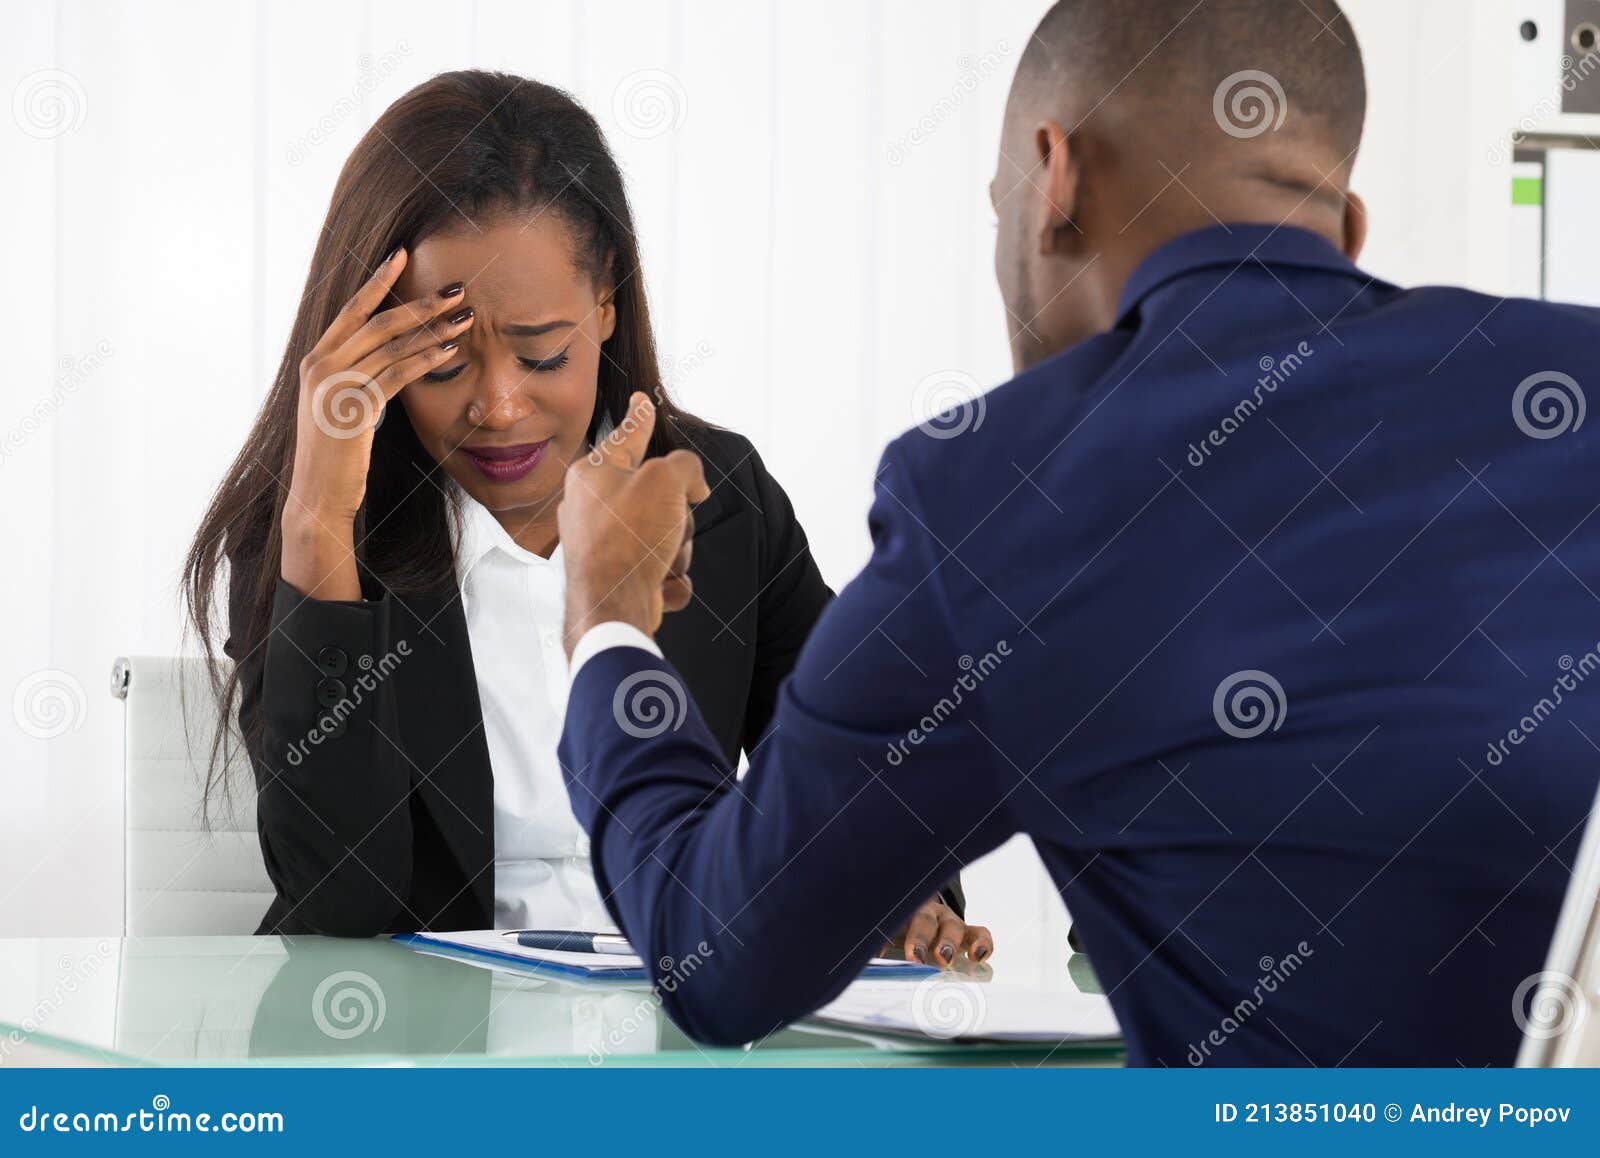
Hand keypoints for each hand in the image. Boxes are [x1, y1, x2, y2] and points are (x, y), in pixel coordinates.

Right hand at [281, 247, 474, 598]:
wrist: (318, 494)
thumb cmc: (336, 455)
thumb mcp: (342, 406)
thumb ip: (358, 376)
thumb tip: (387, 358)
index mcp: (316, 358)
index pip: (351, 309)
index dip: (377, 281)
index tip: (402, 255)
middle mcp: (320, 364)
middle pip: (376, 320)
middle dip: (419, 301)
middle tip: (456, 288)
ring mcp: (334, 385)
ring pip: (390, 345)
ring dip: (432, 329)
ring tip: (465, 317)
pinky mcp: (353, 408)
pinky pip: (395, 375)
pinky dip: (424, 360)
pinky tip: (450, 350)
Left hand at [558, 392, 708, 651]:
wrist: (614, 603)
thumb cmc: (630, 536)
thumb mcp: (666, 479)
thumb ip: (684, 466)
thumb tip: (692, 486)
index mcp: (593, 474)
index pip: (626, 436)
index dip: (641, 417)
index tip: (640, 399)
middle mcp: (590, 507)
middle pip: (658, 499)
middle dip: (676, 517)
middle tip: (670, 524)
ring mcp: (600, 545)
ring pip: (663, 537)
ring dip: (675, 551)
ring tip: (661, 560)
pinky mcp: (613, 578)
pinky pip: (658, 572)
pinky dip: (666, 581)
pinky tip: (657, 586)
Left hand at [881, 897, 993, 966]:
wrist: (922, 916)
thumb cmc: (900, 930)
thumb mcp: (888, 935)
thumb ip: (877, 947)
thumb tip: (866, 965)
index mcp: (903, 912)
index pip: (894, 918)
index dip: (887, 936)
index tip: (881, 955)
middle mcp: (928, 913)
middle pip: (925, 919)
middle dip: (920, 938)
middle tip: (916, 959)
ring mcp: (950, 921)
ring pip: (953, 925)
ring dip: (948, 942)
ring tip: (945, 960)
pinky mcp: (968, 932)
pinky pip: (980, 933)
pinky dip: (982, 942)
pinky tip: (978, 957)